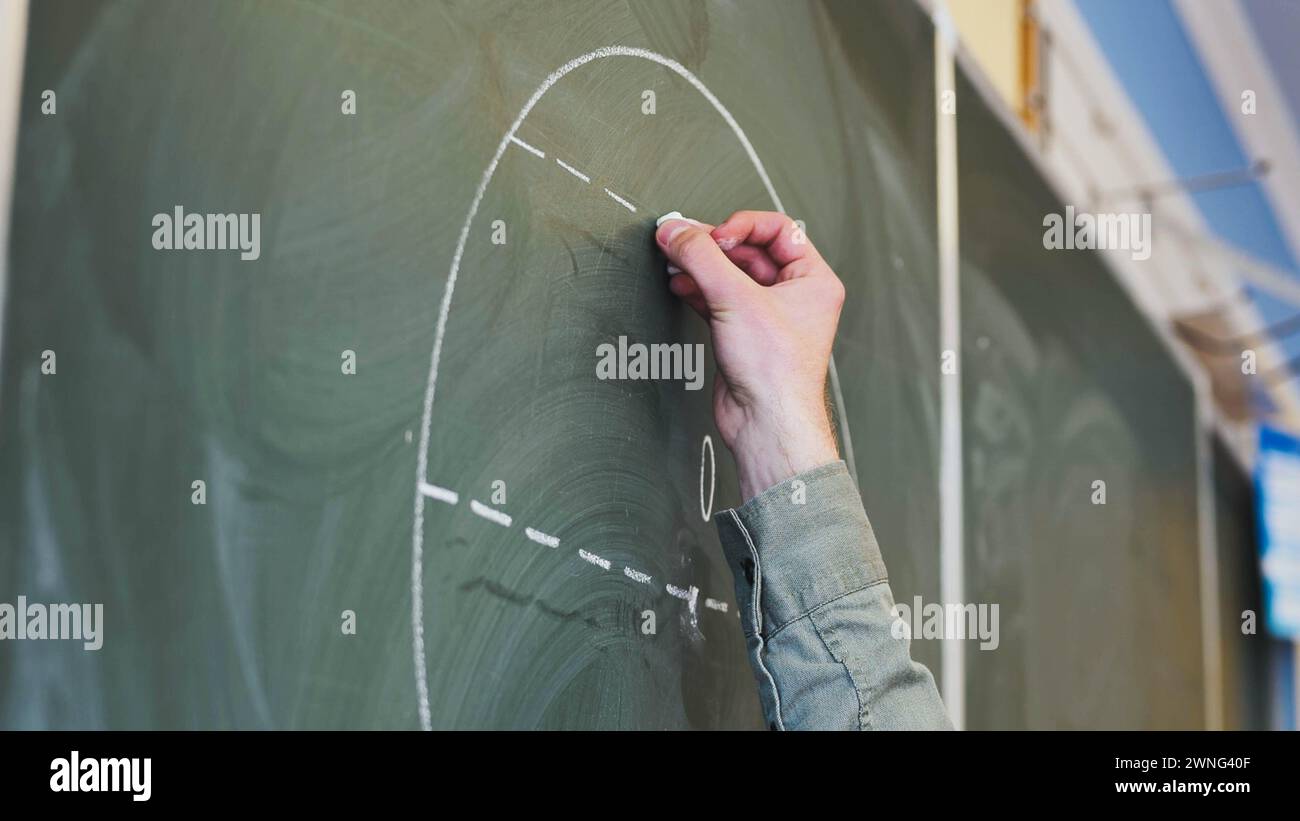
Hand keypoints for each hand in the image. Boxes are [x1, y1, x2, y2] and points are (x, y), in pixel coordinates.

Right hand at [655, 210, 844, 501]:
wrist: (767, 423)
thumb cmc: (776, 371)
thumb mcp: (736, 298)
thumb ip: (701, 257)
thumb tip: (675, 230)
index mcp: (813, 280)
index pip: (778, 230)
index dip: (743, 226)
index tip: (714, 236)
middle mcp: (795, 295)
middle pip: (749, 252)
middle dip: (713, 246)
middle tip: (681, 241)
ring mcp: (768, 316)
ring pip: (731, 276)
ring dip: (701, 266)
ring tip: (673, 261)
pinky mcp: (744, 335)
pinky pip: (719, 299)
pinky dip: (698, 289)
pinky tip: (679, 284)